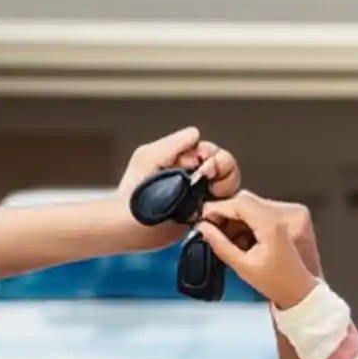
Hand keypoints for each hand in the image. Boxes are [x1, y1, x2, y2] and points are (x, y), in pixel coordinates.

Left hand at [115, 127, 240, 250]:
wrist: (127, 224)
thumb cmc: (131, 191)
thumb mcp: (149, 156)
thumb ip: (173, 143)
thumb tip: (196, 134)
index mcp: (184, 160)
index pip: (212, 151)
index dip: (212, 154)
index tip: (203, 160)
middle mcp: (196, 178)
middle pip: (227, 166)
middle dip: (222, 167)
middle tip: (207, 174)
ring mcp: (201, 198)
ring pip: (230, 187)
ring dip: (225, 185)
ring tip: (210, 191)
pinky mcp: (203, 217)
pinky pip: (225, 209)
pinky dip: (223, 206)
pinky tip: (208, 207)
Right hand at [195, 191, 319, 308]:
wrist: (300, 291)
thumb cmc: (278, 283)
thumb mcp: (242, 266)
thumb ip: (220, 244)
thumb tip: (204, 228)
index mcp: (273, 225)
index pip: (240, 203)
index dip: (218, 208)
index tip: (204, 216)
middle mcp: (284, 215)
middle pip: (246, 201)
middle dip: (226, 213)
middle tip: (212, 228)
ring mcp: (290, 214)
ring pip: (253, 204)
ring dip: (237, 217)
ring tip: (229, 237)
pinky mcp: (290, 217)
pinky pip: (262, 210)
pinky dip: (249, 220)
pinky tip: (244, 236)